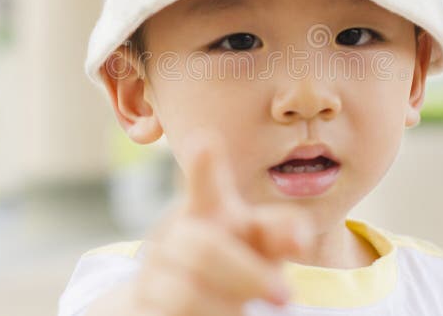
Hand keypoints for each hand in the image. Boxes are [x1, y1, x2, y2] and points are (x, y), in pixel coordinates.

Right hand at [86, 128, 314, 315]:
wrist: (170, 300)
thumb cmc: (234, 261)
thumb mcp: (261, 244)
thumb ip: (281, 232)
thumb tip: (299, 236)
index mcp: (208, 210)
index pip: (206, 187)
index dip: (205, 169)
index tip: (205, 143)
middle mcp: (177, 236)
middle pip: (203, 249)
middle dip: (245, 273)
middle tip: (284, 296)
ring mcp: (155, 271)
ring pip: (185, 290)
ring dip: (224, 307)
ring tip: (244, 313)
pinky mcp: (142, 303)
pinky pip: (165, 312)